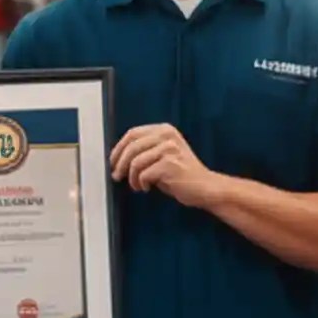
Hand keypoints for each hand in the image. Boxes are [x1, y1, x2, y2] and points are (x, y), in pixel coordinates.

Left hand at [109, 123, 228, 208]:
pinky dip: (141, 184)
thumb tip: (117, 157)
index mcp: (164, 130)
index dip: (118, 149)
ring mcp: (170, 149)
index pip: (132, 134)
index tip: (112, 161)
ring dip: (132, 178)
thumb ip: (144, 151)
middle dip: (119, 164)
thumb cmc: (181, 175)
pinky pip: (144, 174)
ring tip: (137, 185)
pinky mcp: (170, 164)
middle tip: (117, 176)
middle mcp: (167, 135)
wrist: (205, 188)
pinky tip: (147, 188)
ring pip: (135, 162)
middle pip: (131, 147)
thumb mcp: (161, 155)